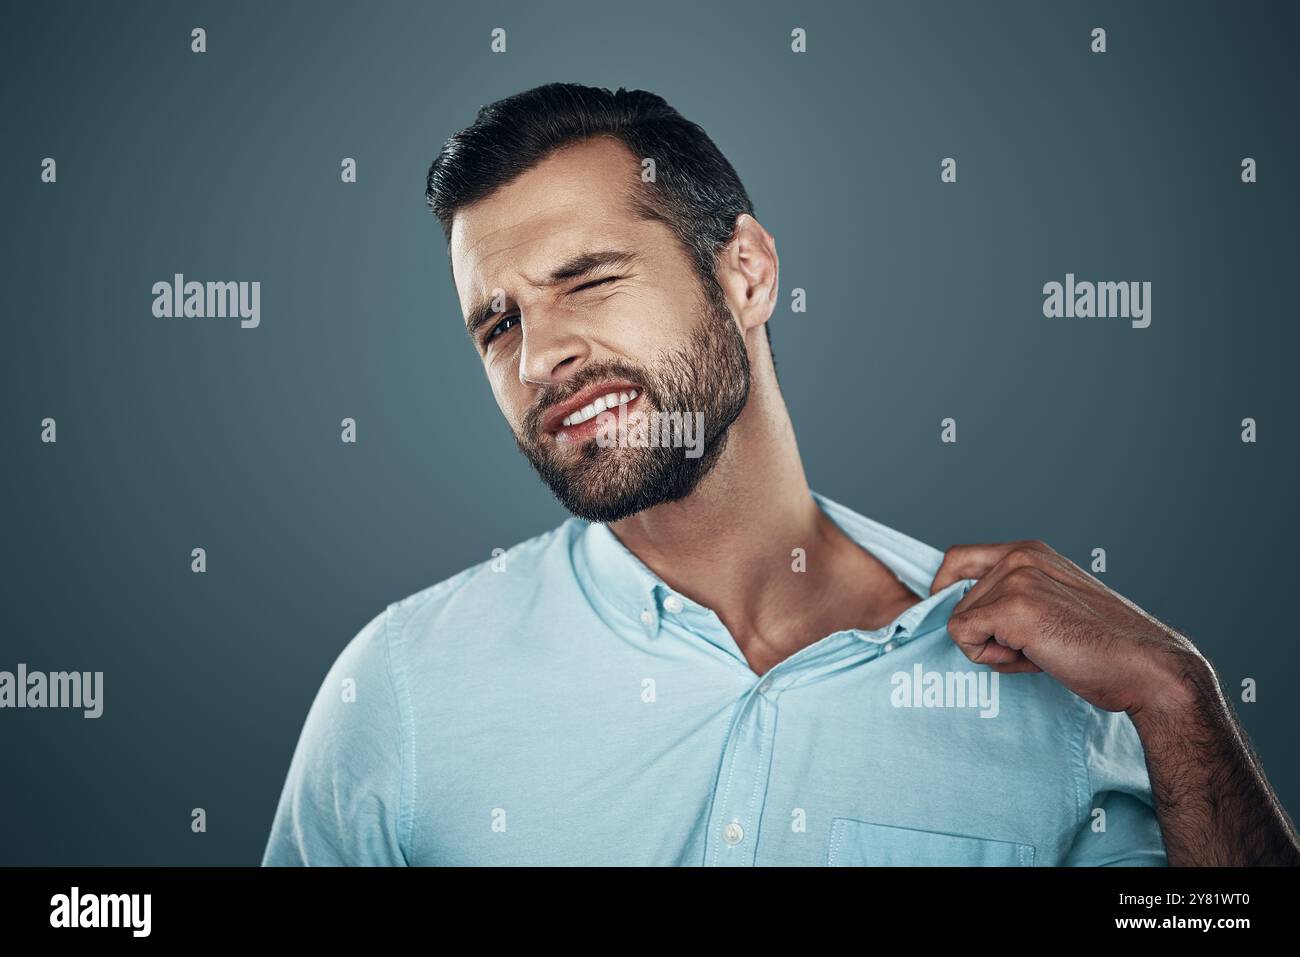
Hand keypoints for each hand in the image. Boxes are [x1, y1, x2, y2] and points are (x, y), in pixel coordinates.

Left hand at [930, 540, 1206, 717]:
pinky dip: (992, 659)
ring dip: (992, 649)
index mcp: (1029, 552)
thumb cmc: (1102, 647)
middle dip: (984, 633)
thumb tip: (957, 611)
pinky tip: (1034, 658)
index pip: (956, 560)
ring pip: (958, 622)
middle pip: (953, 600)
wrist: (1145, 667)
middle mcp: (1020, 557)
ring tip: (1041, 651)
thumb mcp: (1051, 603)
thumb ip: (1011, 595)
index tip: (966, 623)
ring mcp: (1016, 579)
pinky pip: (963, 637)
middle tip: (1032, 646)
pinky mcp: (1013, 607)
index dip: (947, 593)